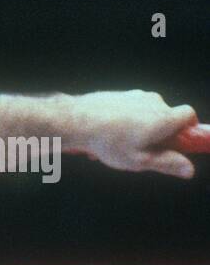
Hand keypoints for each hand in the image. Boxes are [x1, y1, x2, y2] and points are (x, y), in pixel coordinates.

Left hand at [70, 90, 197, 178]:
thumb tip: (189, 170)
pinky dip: (123, 123)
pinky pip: (128, 110)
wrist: (76, 120)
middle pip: (165, 116)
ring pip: (145, 114)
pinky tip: (105, 138)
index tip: (179, 141)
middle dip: (158, 133)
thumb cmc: (109, 142)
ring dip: (137, 130)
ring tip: (117, 147)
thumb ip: (167, 164)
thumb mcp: (139, 160)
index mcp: (163, 117)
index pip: (189, 115)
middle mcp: (153, 102)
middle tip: (141, 150)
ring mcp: (135, 96)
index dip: (188, 127)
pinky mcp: (119, 95)